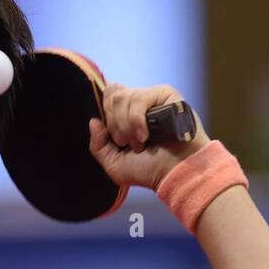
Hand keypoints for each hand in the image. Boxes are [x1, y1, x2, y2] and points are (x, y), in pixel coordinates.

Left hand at [87, 82, 209, 190]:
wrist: (174, 173)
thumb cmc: (149, 171)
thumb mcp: (115, 165)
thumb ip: (98, 145)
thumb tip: (94, 121)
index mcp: (128, 114)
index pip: (108, 95)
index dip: (106, 114)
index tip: (116, 139)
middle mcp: (140, 103)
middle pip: (112, 95)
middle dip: (114, 125)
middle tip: (127, 143)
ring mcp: (153, 98)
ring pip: (122, 98)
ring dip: (126, 127)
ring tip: (141, 143)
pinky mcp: (166, 95)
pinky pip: (139, 99)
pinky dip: (136, 121)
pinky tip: (146, 136)